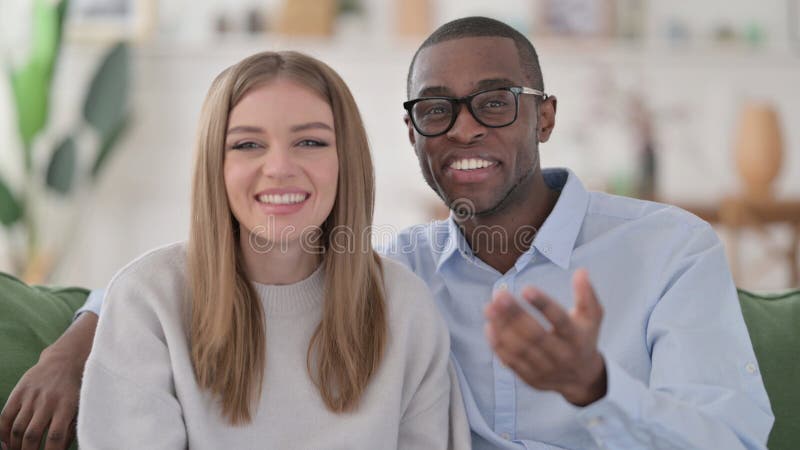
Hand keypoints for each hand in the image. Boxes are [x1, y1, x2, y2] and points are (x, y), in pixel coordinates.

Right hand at [0, 313, 97, 449]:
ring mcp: (32, 396)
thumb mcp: (80, 407)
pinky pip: (5, 416)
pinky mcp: (19, 392)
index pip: (56, 436)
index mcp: (67, 406)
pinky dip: (2, 432)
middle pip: (32, 435)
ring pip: (18, 428)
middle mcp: (48, 401)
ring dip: (15, 446)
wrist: (65, 361)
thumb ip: (70, 428)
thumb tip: (59, 449)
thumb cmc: (75, 389)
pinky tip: (6, 442)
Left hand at [484, 269, 605, 405]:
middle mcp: (561, 354)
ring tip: (489, 307)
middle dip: (514, 314)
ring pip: (520, 348)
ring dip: (502, 328)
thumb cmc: (583, 339)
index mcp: (576, 337)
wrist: (582, 378)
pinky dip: (498, 345)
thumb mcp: (592, 317)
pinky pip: (512, 362)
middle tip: (499, 295)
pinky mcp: (531, 378)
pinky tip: (489, 327)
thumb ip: (586, 294)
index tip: (526, 289)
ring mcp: (545, 368)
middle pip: (535, 334)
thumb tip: (581, 271)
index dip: (543, 304)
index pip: (560, 319)